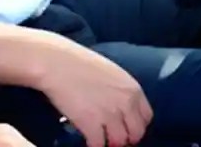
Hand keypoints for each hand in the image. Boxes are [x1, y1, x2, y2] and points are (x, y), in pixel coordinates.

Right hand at [35, 41, 151, 146]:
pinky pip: (98, 145)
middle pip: (136, 134)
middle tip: (113, 137)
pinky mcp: (90, 124)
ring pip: (118, 142)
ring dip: (109, 142)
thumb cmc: (78, 62)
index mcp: (132, 88)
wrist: (55, 62)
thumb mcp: (110, 72)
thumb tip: (121, 108)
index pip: (146, 117)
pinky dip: (93, 145)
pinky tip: (87, 140)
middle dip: (125, 137)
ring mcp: (109, 115)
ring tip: (100, 138)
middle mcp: (125, 103)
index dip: (136, 124)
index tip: (126, 126)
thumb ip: (121, 90)